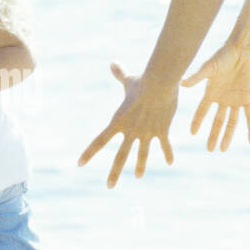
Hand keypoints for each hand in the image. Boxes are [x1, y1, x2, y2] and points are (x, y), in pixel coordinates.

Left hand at [77, 63, 175, 188]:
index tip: (79, 164)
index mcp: (118, 121)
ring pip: (142, 155)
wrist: (160, 83)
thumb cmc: (143, 80)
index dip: (89, 153)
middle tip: (109, 186)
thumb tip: (113, 63)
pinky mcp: (161, 131)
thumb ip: (120, 75)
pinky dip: (167, 153)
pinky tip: (170, 162)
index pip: (99, 141)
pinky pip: (164, 145)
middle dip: (114, 173)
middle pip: (120, 156)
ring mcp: (146, 132)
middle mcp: (130, 131)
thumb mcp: (129, 80)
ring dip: (140, 167)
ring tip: (138, 176)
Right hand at [180, 41, 249, 150]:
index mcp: (211, 93)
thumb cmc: (224, 55)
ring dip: (228, 136)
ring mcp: (236, 100)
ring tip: (223, 149)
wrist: (243, 49)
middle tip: (209, 149)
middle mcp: (223, 99)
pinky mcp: (249, 98)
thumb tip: (182, 83)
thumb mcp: (209, 67)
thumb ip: (197, 77)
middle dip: (213, 135)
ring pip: (232, 122)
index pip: (202, 111)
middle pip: (217, 121)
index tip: (192, 133)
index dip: (197, 122)